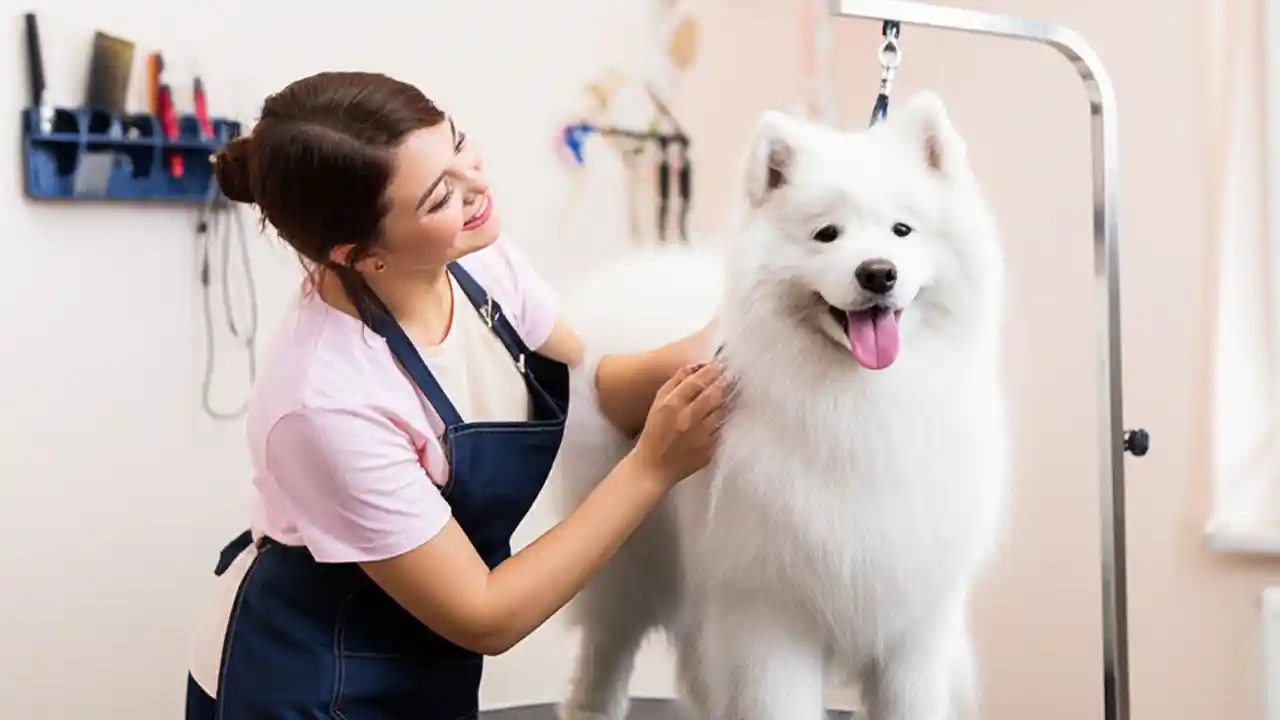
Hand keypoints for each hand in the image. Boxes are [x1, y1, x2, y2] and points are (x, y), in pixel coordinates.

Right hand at [631, 362, 728, 487]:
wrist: (653, 467)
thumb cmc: (654, 434)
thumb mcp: (658, 404)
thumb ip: (674, 383)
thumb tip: (693, 367)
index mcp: (672, 405)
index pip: (698, 381)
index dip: (712, 371)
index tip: (718, 366)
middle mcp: (688, 420)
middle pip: (715, 394)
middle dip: (723, 383)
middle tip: (728, 378)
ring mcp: (701, 437)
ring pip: (722, 412)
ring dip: (725, 403)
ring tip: (724, 397)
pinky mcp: (708, 451)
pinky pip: (721, 430)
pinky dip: (722, 422)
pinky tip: (718, 419)